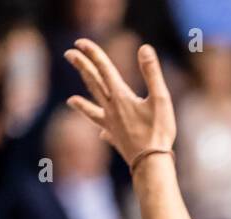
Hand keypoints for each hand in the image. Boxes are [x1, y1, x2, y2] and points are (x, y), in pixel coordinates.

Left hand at [64, 39, 174, 171]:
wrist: (151, 162)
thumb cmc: (158, 131)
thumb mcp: (161, 99)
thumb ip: (152, 73)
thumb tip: (145, 47)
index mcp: (121, 96)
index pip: (104, 69)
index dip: (93, 54)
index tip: (80, 42)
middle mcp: (111, 109)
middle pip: (93, 84)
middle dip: (81, 68)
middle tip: (69, 54)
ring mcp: (111, 125)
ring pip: (93, 109)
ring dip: (81, 103)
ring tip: (70, 100)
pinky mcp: (116, 140)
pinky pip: (105, 134)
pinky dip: (102, 132)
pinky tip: (101, 135)